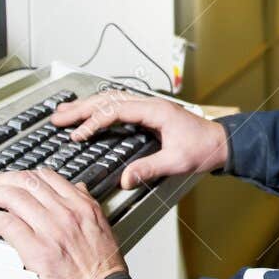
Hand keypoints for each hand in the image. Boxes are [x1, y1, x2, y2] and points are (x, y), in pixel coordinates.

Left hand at [0, 169, 124, 278]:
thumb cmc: (104, 276)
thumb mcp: (103, 232)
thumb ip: (88, 210)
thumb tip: (79, 191)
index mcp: (85, 208)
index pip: (49, 177)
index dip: (24, 175)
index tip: (12, 180)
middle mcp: (69, 214)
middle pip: (27, 182)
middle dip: (2, 180)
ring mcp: (53, 230)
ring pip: (14, 197)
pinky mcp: (38, 251)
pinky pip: (5, 224)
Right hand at [51, 92, 228, 189]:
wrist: (221, 142)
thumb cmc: (204, 148)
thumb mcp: (177, 161)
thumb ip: (149, 169)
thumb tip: (125, 179)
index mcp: (155, 111)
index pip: (115, 111)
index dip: (94, 122)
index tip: (77, 135)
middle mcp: (150, 104)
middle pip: (108, 100)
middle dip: (81, 108)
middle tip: (57, 117)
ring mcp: (149, 107)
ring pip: (112, 99)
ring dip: (88, 105)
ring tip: (65, 111)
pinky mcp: (150, 114)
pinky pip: (119, 105)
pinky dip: (101, 108)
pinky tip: (90, 113)